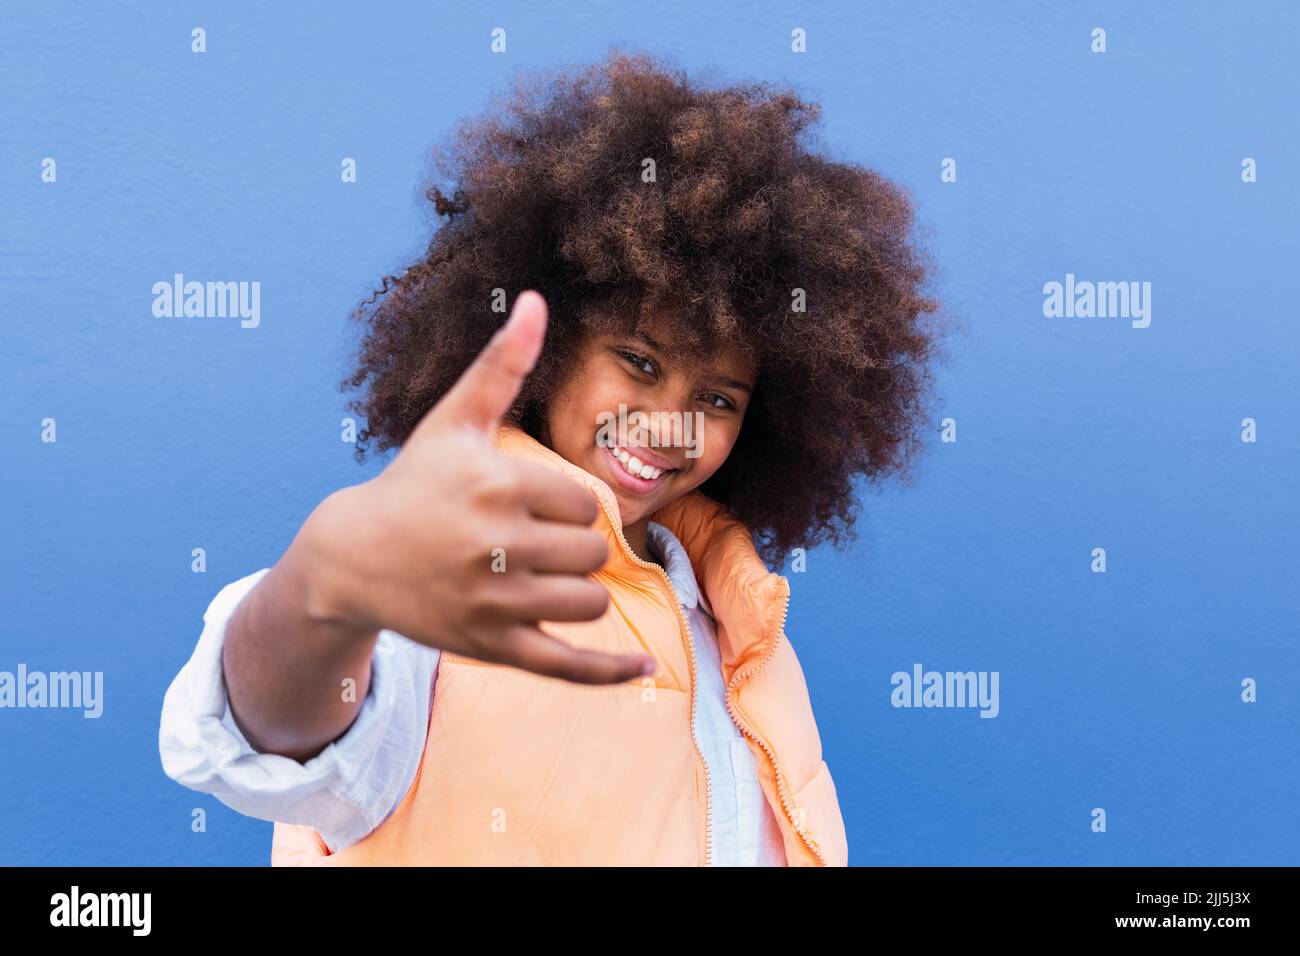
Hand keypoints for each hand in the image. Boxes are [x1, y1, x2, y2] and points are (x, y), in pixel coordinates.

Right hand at [296, 290, 655, 684]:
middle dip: (575, 546)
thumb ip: (502, 364)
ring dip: (579, 589)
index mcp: (497, 485)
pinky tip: (641, 671)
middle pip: (593, 551)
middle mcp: (496, 545)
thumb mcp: (454, 420)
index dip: (568, 504)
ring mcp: (493, 602)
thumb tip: (536, 299)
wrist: (352, 558)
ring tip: (542, 576)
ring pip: (588, 600)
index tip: (531, 505)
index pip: (586, 503)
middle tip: (533, 542)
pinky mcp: (491, 647)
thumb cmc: (413, 483)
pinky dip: (608, 673)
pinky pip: (566, 665)